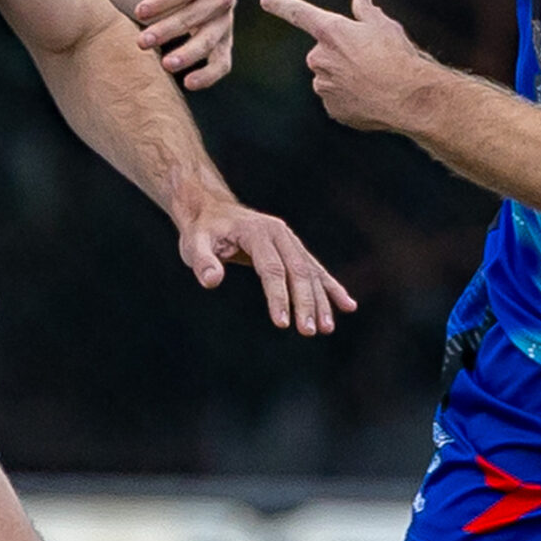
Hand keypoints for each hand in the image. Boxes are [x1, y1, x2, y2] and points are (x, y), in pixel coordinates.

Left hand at [132, 0, 235, 86]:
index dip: (162, 1)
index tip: (138, 11)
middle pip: (193, 17)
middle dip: (167, 30)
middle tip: (141, 42)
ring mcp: (224, 22)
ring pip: (209, 42)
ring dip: (188, 55)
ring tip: (165, 64)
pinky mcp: (223, 42)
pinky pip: (222, 62)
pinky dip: (210, 75)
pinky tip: (189, 83)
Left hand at [174, 196, 356, 334]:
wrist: (211, 210)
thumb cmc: (202, 230)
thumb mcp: (193, 243)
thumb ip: (201, 261)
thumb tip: (212, 281)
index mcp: (257, 232)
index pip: (272, 268)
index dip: (278, 296)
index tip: (282, 323)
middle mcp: (279, 234)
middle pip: (297, 271)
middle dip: (306, 302)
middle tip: (310, 331)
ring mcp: (289, 241)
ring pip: (310, 272)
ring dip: (321, 300)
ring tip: (326, 328)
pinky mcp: (293, 250)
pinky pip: (315, 270)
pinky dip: (331, 288)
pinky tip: (347, 305)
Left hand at [258, 0, 437, 134]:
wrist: (408, 98)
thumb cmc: (397, 57)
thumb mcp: (385, 26)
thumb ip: (367, 12)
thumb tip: (359, 0)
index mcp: (329, 32)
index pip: (299, 13)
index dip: (281, 5)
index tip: (265, 0)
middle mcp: (319, 58)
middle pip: (324, 52)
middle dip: (341, 54)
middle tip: (370, 59)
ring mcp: (323, 85)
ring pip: (331, 77)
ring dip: (347, 77)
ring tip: (375, 80)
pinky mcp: (332, 108)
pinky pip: (338, 99)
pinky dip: (351, 97)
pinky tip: (372, 97)